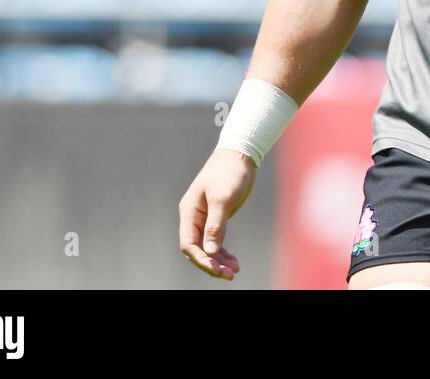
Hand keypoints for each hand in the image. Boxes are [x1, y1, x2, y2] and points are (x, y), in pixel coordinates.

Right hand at [179, 148, 255, 279]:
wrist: (240, 154)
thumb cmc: (230, 172)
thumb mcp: (223, 198)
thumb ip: (215, 225)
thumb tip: (209, 250)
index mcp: (189, 211)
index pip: (189, 244)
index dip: (201, 259)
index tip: (217, 270)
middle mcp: (194, 217)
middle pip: (197, 249)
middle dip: (211, 263)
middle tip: (229, 275)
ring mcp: (205, 217)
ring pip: (207, 246)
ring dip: (219, 260)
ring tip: (235, 270)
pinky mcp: (216, 216)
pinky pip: (215, 240)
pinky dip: (223, 251)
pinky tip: (234, 261)